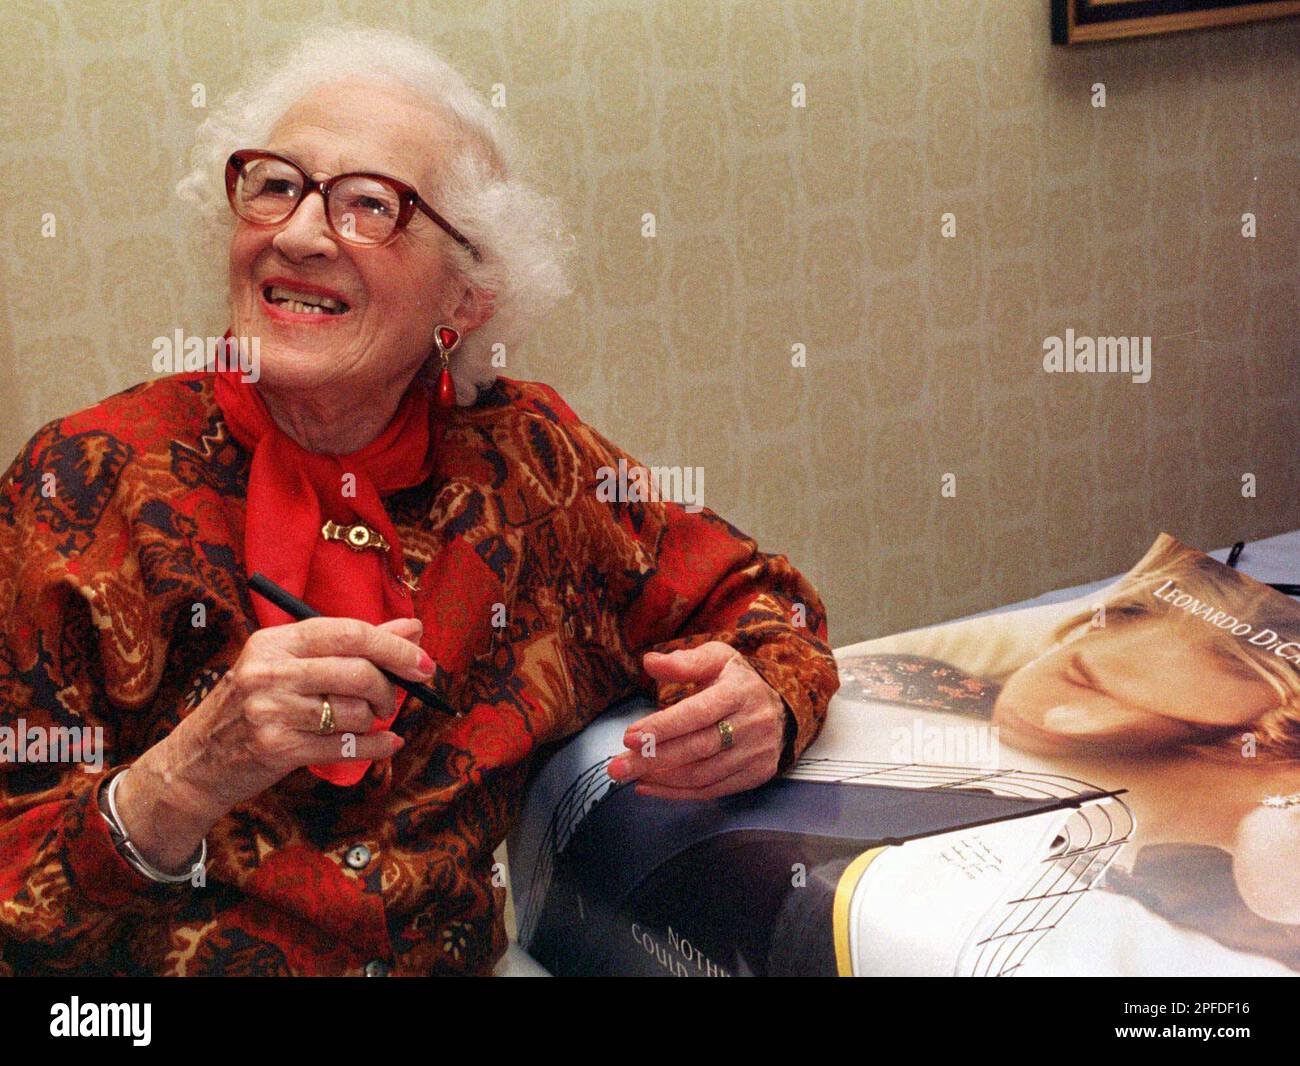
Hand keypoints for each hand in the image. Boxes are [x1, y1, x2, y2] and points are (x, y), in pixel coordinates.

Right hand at [116, 616, 431, 871]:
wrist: (196, 762)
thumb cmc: (253, 706)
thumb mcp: (288, 665)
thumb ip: (350, 645)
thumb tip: (414, 628)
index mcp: (275, 641)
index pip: (349, 632)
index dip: (394, 647)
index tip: (423, 662)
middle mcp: (270, 671)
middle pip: (359, 671)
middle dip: (391, 689)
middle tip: (394, 700)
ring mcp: (272, 711)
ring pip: (356, 711)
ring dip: (376, 721)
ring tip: (367, 721)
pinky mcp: (278, 749)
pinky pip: (348, 746)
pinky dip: (377, 747)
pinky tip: (385, 744)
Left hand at [607, 641, 787, 800]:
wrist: (780, 708)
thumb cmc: (736, 682)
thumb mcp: (715, 659)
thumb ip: (683, 662)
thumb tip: (649, 661)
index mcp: (739, 692)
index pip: (697, 713)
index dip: (662, 727)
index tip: (628, 737)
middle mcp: (753, 724)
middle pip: (697, 748)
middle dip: (652, 759)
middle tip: (617, 768)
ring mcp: (757, 753)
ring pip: (704, 775)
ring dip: (662, 779)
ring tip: (631, 776)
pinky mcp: (757, 774)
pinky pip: (713, 791)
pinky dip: (678, 793)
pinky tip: (651, 786)